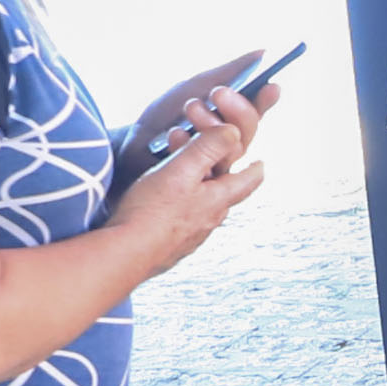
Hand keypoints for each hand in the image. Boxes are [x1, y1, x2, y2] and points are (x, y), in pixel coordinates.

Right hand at [109, 78, 267, 269]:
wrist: (125, 254)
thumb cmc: (152, 211)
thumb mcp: (181, 170)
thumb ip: (207, 149)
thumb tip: (234, 131)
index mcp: (217, 201)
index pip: (246, 182)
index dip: (254, 170)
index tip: (261, 163)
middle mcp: (209, 221)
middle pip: (224, 194)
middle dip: (222, 175)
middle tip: (222, 165)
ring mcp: (190, 237)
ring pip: (202, 208)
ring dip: (197, 188)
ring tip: (185, 176)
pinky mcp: (170, 246)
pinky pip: (181, 221)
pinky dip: (179, 205)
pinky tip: (165, 205)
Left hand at [110, 49, 268, 185]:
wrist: (129, 141)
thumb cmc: (163, 116)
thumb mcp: (194, 86)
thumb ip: (228, 73)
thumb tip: (262, 54)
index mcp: (230, 121)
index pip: (256, 111)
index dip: (266, 100)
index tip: (271, 85)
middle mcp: (227, 144)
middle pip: (248, 131)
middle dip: (237, 109)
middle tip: (218, 92)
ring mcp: (214, 164)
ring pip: (232, 150)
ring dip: (210, 124)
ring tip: (189, 107)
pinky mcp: (198, 181)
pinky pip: (205, 167)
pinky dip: (188, 145)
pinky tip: (175, 133)